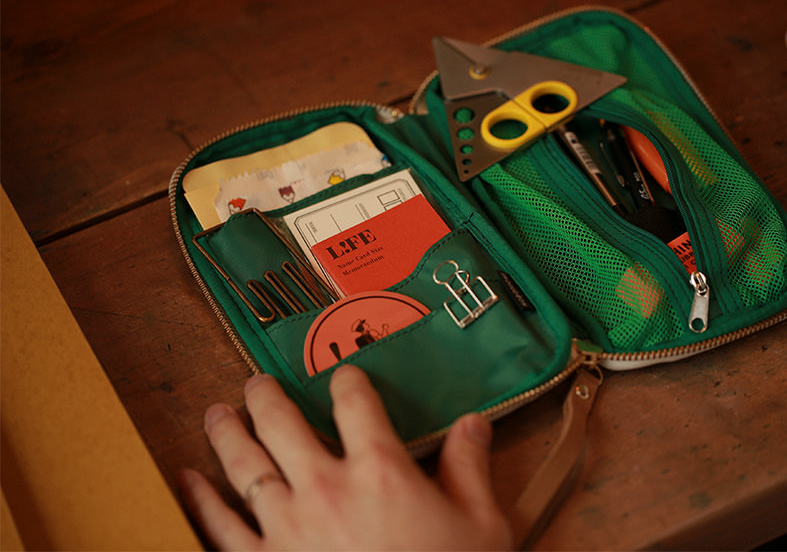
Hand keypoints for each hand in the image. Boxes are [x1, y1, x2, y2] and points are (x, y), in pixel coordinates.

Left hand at [177, 365, 512, 550]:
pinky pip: (221, 528)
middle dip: (266, 397)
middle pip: (282, 423)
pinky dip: (202, 502)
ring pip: (245, 466)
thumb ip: (470, 468)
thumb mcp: (479, 525)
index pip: (355, 403)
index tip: (343, 376)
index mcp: (379, 470)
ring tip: (216, 415)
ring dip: (227, 434)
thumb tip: (474, 423)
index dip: (348, 381)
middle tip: (256, 384)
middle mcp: (325, 488)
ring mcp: (287, 528)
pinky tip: (188, 481)